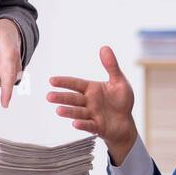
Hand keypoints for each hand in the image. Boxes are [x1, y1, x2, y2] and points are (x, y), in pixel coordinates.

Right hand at [46, 46, 138, 162]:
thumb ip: (111, 66)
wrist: (126, 123)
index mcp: (92, 89)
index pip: (76, 84)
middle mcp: (89, 102)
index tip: (52, 80)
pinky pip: (89, 125)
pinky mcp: (97, 127)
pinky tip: (75, 123)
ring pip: (78, 112)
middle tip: (49, 96)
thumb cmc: (121, 101)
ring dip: (69, 111)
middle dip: (61, 97)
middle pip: (73, 99)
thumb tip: (104, 47)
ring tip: (58, 110)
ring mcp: (92, 115)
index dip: (64, 82)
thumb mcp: (119, 81)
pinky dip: (82, 124)